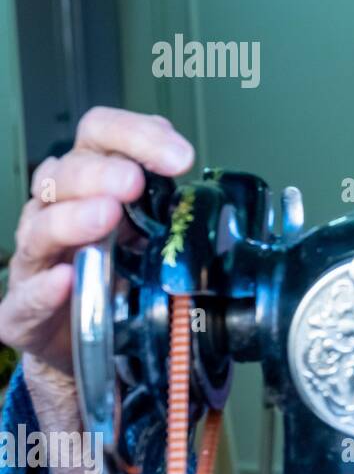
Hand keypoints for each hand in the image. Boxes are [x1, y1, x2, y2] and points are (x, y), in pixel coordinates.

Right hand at [0, 108, 192, 378]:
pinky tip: (66, 279)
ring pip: (41, 227)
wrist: (89, 339)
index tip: (180, 158)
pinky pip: (26, 296)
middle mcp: (55, 209)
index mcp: (89, 179)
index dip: (136, 135)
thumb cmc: (118, 271)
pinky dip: (45, 287)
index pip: (100, 134)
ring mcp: (37, 258)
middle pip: (66, 173)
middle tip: (134, 183)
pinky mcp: (24, 310)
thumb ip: (170, 203)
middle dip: (102, 173)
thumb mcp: (151, 230)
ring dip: (73, 218)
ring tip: (106, 217)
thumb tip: (210, 187)